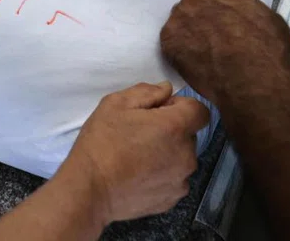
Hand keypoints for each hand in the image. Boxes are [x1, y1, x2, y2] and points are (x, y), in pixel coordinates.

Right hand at [58, 82, 209, 223]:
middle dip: (170, 130)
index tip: (159, 111)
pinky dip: (161, 175)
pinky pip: (173, 180)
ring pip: (181, 158)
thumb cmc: (101, 142)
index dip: (181, 106)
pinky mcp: (172, 200)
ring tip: (136, 157)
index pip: (200, 111)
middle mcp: (186, 155)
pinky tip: (137, 175)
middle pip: (188, 135)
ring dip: (166, 154)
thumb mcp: (115, 104)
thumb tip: (166, 89)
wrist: (90, 190)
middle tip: (139, 134)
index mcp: (175, 127)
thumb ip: (146, 92)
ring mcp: (181, 180)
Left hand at [160, 0, 289, 104]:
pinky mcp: (168, 40)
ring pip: (180, 17)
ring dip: (189, 27)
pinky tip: (196, 61)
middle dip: (200, 7)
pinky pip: (172, 39)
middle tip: (212, 28)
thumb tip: (239, 9)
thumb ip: (245, 5)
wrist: (252, 84)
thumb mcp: (267, 17)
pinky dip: (181, 47)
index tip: (220, 2)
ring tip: (205, 49)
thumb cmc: (270, 51)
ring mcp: (179, 17)